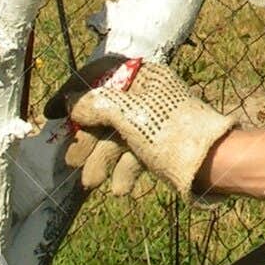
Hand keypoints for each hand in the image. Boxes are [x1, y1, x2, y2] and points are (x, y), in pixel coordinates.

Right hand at [50, 55, 236, 198]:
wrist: (212, 164)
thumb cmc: (170, 133)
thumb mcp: (128, 115)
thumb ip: (96, 105)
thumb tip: (72, 103)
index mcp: (143, 76)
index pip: (99, 75)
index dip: (71, 93)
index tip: (51, 113)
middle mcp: (147, 94)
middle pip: (104, 112)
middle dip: (87, 140)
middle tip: (71, 161)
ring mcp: (153, 120)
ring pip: (117, 137)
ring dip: (101, 161)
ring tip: (91, 183)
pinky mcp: (159, 144)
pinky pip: (133, 153)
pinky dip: (124, 170)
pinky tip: (120, 190)